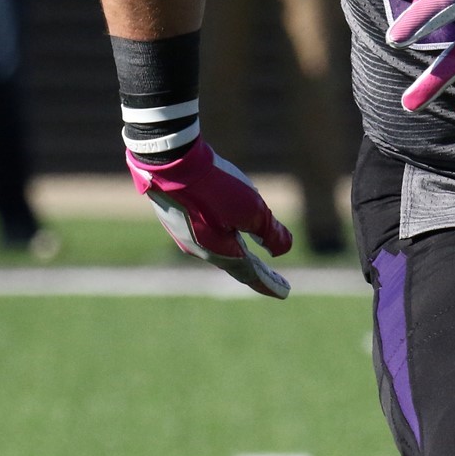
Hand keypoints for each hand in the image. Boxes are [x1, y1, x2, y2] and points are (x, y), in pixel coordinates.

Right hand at [127, 141, 292, 298]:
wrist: (170, 162)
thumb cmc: (214, 187)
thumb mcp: (252, 209)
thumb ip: (270, 233)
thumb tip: (282, 250)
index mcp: (220, 251)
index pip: (250, 273)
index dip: (269, 282)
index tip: (284, 293)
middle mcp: (199, 248)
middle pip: (234, 263)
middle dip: (256, 271)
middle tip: (274, 280)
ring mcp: (184, 233)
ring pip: (218, 247)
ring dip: (238, 253)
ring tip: (253, 255)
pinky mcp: (176, 216)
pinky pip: (206, 232)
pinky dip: (223, 236)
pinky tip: (224, 226)